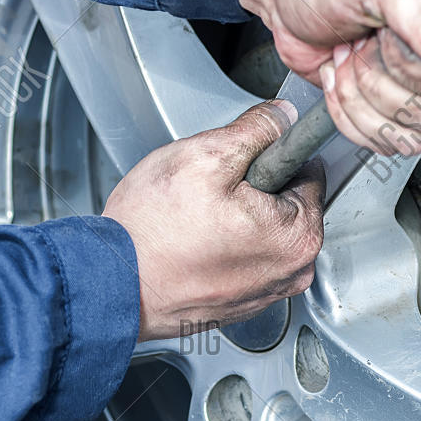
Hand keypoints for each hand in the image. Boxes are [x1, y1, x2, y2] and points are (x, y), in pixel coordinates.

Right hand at [102, 102, 325, 340]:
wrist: (112, 284)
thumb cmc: (152, 233)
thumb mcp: (205, 158)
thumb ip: (257, 130)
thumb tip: (284, 117)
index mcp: (298, 236)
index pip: (308, 171)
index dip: (271, 155)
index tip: (241, 162)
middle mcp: (292, 271)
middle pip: (288, 203)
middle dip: (253, 189)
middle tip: (208, 193)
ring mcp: (268, 292)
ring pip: (265, 232)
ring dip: (238, 219)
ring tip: (198, 220)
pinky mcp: (242, 303)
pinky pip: (244, 259)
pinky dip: (225, 247)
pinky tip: (194, 243)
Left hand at [235, 0, 420, 156]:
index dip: (418, 59)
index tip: (385, 29)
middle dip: (383, 76)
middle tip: (363, 37)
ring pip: (419, 130)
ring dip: (364, 94)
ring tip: (351, 51)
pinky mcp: (406, 107)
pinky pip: (392, 141)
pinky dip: (352, 113)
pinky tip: (345, 73)